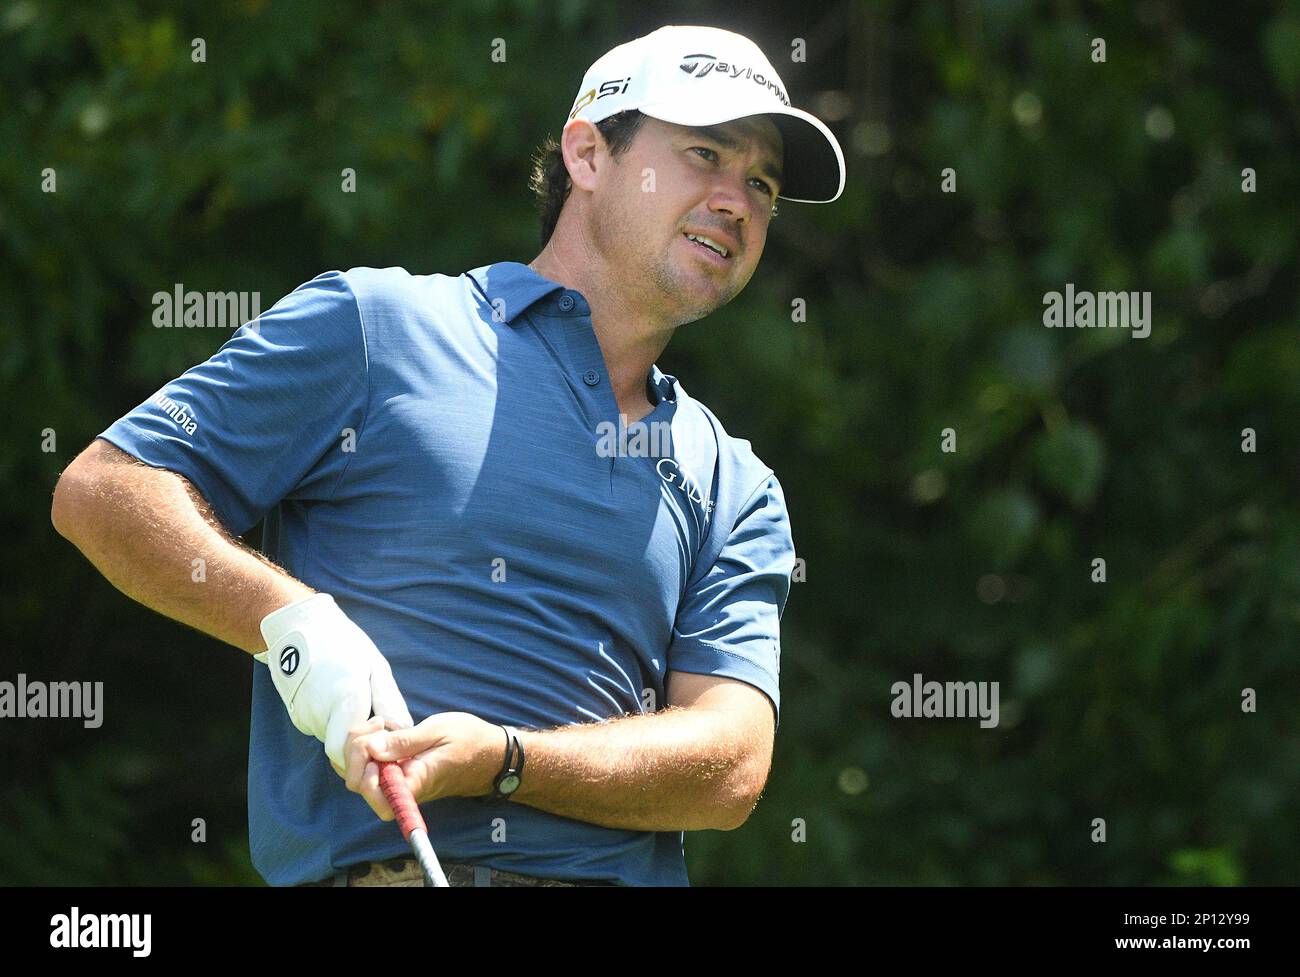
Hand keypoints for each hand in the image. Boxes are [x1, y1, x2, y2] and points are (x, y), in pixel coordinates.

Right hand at [254, 593, 413, 768]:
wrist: (299, 628)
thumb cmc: (343, 644)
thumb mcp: (375, 666)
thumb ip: (388, 701)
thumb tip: (403, 729)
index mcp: (344, 699)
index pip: (350, 751)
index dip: (367, 751)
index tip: (381, 728)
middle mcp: (320, 714)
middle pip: (341, 751)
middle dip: (361, 748)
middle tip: (376, 725)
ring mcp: (305, 717)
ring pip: (332, 741)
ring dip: (350, 734)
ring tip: (361, 706)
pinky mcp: (298, 716)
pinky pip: (322, 730)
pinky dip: (336, 725)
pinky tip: (343, 703)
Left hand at [335, 712, 504, 819]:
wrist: (490, 753)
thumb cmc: (470, 740)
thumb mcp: (439, 731)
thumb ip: (405, 741)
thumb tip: (372, 749)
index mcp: (418, 782)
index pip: (383, 802)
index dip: (366, 780)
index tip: (375, 749)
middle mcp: (405, 789)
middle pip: (360, 786)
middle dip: (355, 754)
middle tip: (376, 727)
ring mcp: (400, 782)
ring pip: (361, 776)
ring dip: (359, 749)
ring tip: (378, 726)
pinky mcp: (398, 774)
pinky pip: (371, 769)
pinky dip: (366, 750)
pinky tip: (379, 732)